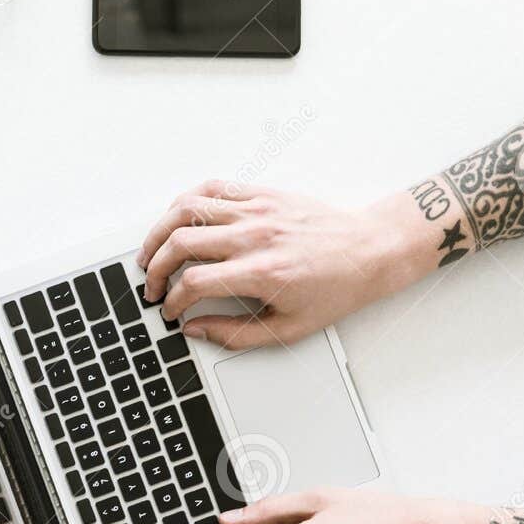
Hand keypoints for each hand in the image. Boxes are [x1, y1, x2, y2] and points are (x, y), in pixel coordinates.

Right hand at [135, 182, 432, 348]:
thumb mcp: (289, 328)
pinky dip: (185, 202)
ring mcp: (257, 210)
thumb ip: (235, 334)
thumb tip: (196, 329)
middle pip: (180, 243)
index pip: (194, 282)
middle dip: (156, 268)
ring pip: (186, 209)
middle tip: (153, 285)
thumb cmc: (337, 288)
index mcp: (262, 272)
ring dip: (159, 231)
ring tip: (152, 251)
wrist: (372, 250)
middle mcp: (255, 236)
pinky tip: (177, 219)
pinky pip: (212, 188)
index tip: (171, 310)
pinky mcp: (262, 194)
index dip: (172, 301)